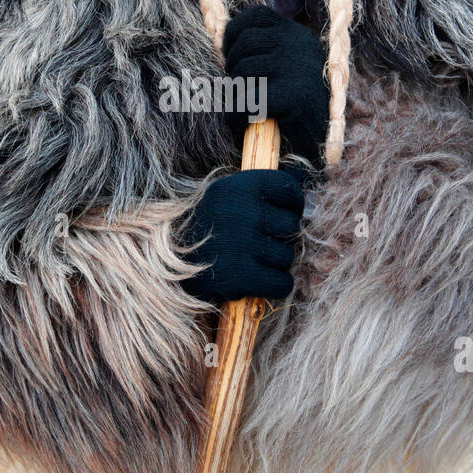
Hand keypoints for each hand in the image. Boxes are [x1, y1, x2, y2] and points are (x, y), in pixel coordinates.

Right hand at [183, 169, 304, 301]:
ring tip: (254, 262)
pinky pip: (282, 282)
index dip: (293, 203)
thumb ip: (260, 191)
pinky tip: (260, 281)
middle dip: (282, 237)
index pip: (288, 188)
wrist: (163, 262)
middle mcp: (244, 211)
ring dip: (276, 263)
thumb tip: (309, 192)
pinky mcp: (241, 275)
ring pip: (287, 257)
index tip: (285, 212)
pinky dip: (276, 285)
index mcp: (240, 186)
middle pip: (292, 226)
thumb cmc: (202, 228)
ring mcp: (243, 244)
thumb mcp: (224, 195)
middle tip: (263, 243)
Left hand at [223, 6, 328, 166]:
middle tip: (238, 90)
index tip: (228, 53)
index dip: (234, 32)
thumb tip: (224, 41)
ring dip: (234, 94)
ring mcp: (297, 68)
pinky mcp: (292, 95)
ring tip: (244, 109)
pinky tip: (242, 125)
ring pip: (241, 72)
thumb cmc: (299, 107)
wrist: (324, 143)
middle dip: (232, 68)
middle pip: (244, 43)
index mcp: (299, 34)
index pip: (256, 16)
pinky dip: (235, 116)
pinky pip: (245, 101)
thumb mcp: (287, 67)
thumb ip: (265, 50)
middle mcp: (300, 44)